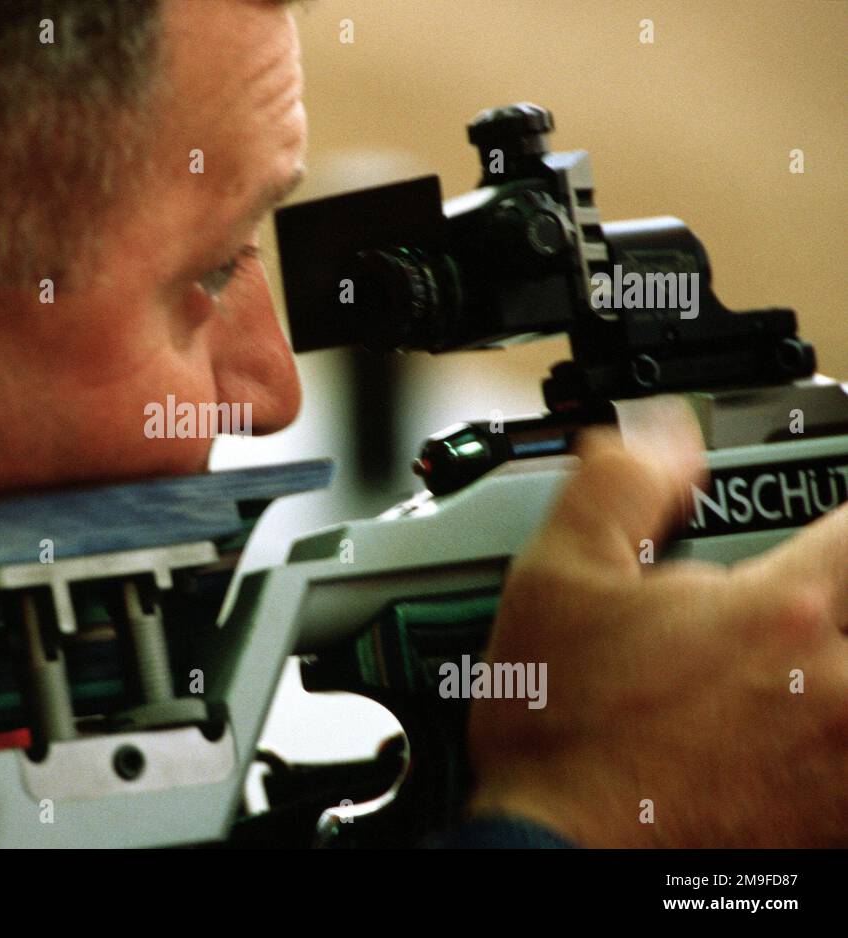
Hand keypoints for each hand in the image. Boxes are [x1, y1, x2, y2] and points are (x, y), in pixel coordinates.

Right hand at [467, 401, 847, 846]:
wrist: (561, 857)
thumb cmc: (563, 735)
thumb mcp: (558, 578)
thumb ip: (622, 484)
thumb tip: (668, 438)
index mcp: (784, 614)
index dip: (833, 508)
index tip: (813, 521)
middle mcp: (842, 690)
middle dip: (834, 586)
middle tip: (792, 599)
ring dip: (836, 662)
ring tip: (774, 663)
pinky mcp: (838, 820)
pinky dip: (829, 736)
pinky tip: (780, 727)